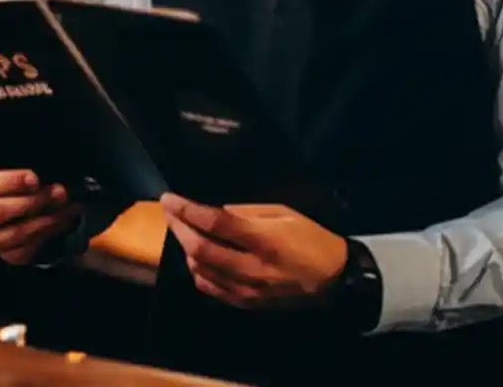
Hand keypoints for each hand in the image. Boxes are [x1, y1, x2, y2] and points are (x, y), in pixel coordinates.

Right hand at [0, 169, 82, 265]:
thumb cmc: (19, 183)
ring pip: (14, 234)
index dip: (11, 182)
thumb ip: (26, 174)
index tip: (35, 179)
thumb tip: (43, 176)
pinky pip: (26, 250)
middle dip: (33, 201)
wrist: (27, 205)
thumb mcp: (18, 172)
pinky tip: (64, 221)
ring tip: (70, 206)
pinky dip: (48, 235)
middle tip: (59, 192)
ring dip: (46, 219)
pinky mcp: (6, 255)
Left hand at [159, 192, 347, 310]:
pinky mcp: (246, 303)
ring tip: (183, 231)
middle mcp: (251, 268)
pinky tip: (196, 258)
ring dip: (185, 248)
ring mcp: (246, 289)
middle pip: (200, 248)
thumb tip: (216, 211)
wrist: (333, 279)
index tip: (170, 198)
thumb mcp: (285, 214)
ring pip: (200, 270)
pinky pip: (210, 288)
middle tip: (170, 212)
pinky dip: (197, 271)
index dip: (187, 210)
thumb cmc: (311, 238)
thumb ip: (248, 212)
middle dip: (179, 227)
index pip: (215, 223)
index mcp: (264, 241)